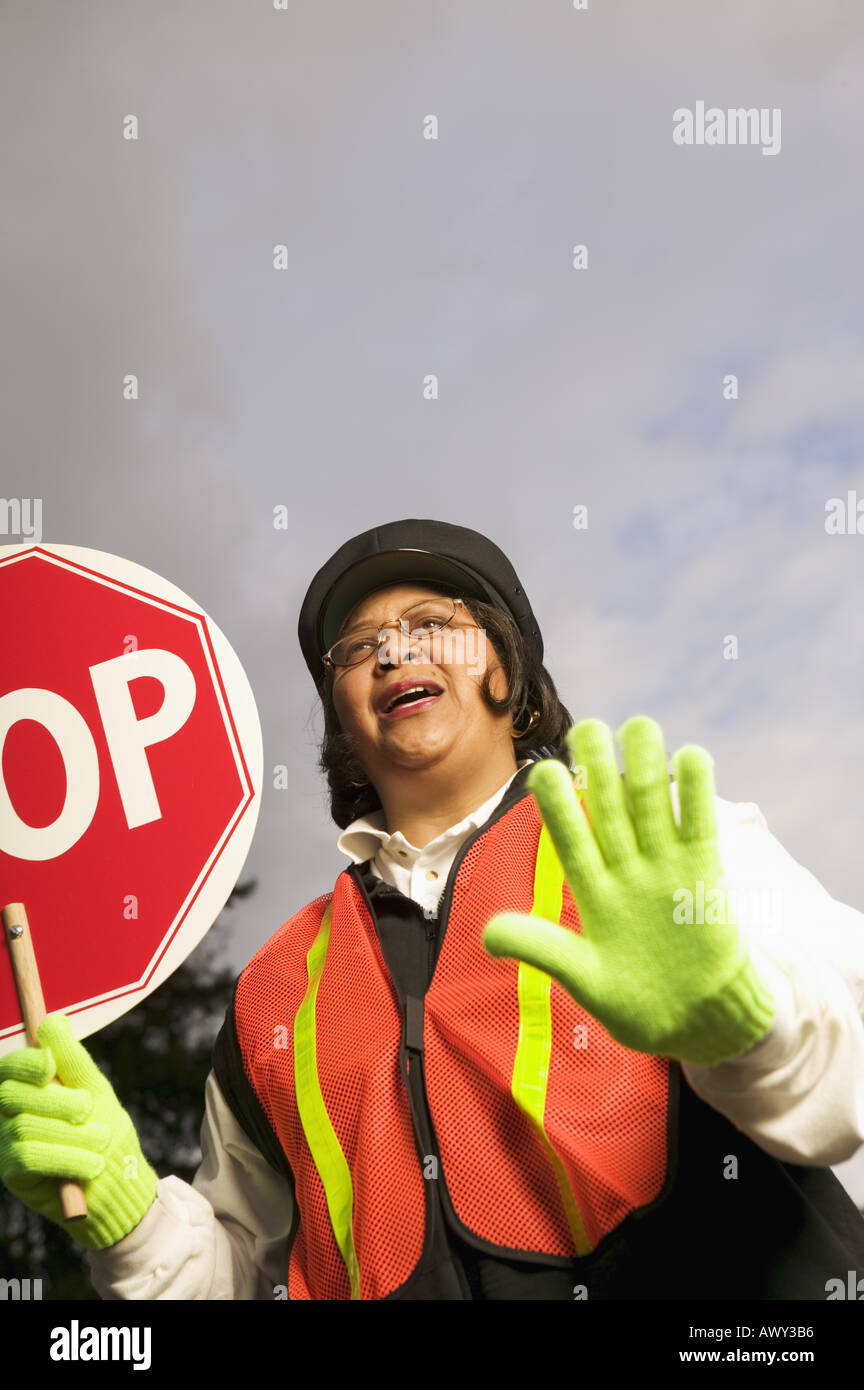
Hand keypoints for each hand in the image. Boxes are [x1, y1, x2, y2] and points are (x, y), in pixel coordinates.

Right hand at [0, 1013, 156, 1249]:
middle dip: (56, 1101)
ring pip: (24, 1128)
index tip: (50, 1066)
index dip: (25, 1064)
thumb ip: (72, 1060)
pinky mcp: (13, 1174)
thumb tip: (52, 1021)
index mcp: (29, 1086)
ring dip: (70, 1134)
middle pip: (13, 1096)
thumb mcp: (95, 1090)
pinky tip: (91, 1165)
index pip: (10, 1068)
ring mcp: (6, 1143)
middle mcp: (8, 1112)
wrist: (117, 1182)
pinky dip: (65, 1158)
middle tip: (89, 1109)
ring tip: (101, 1140)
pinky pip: (29, 1158)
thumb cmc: (104, 1128)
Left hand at [483, 715, 774, 1064]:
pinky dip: (697, 795)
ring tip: (638, 726)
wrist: (698, 1023)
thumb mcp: (584, 979)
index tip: (544, 771)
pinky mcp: (704, 877)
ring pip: (653, 809)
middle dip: (600, 769)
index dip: (559, 807)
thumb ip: (543, 949)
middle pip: (610, 811)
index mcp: (593, 893)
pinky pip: (699, 828)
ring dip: (646, 768)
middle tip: (588, 726)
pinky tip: (691, 757)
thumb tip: (487, 936)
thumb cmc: (637, 1005)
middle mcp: (627, 872)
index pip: (571, 840)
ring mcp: (665, 871)